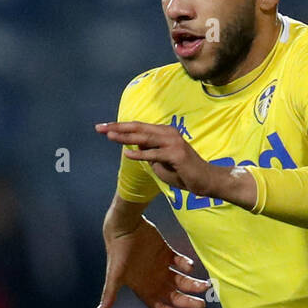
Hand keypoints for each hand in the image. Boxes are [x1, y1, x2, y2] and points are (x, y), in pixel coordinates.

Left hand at [95, 121, 257, 207]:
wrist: (207, 181)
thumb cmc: (185, 173)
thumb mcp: (163, 163)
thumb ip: (150, 154)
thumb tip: (136, 149)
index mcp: (165, 133)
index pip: (139, 128)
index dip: (120, 127)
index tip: (104, 128)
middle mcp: (169, 133)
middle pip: (138, 128)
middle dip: (117, 128)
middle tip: (99, 128)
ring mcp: (173, 143)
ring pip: (144, 138)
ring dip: (125, 137)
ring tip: (109, 136)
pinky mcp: (176, 155)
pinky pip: (154, 154)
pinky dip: (140, 155)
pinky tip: (127, 154)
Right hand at [95, 215, 209, 307]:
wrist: (123, 225)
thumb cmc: (118, 251)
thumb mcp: (115, 275)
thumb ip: (110, 294)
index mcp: (144, 289)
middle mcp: (154, 280)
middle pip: (175, 296)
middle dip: (188, 301)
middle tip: (202, 304)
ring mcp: (161, 267)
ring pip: (181, 281)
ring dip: (193, 284)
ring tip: (205, 286)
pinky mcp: (166, 252)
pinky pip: (180, 262)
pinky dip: (187, 264)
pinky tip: (189, 265)